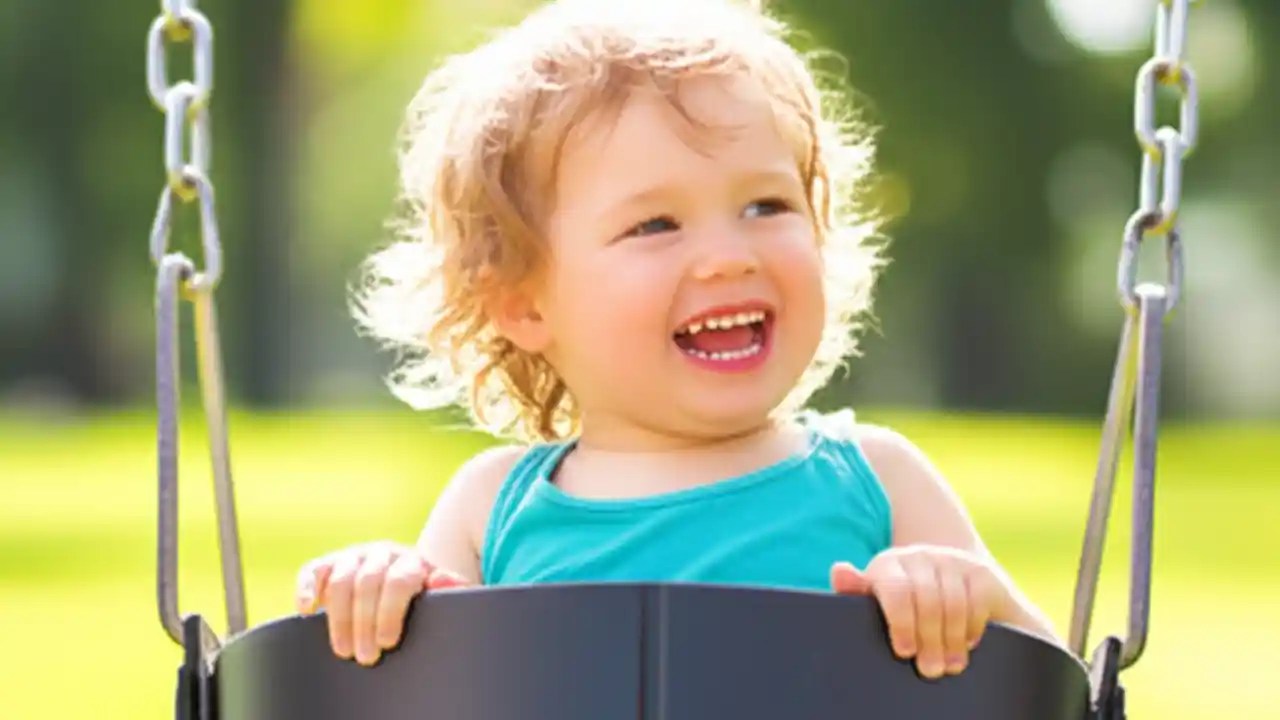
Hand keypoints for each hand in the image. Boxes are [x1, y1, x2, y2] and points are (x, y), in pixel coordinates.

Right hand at [295, 541, 470, 665]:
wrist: (400, 583)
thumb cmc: (423, 599)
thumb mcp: (443, 598)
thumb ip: (452, 588)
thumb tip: (439, 580)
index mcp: (410, 562)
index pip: (400, 581)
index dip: (391, 613)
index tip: (388, 643)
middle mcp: (380, 554)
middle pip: (368, 583)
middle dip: (364, 623)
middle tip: (364, 657)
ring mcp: (352, 556)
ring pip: (340, 580)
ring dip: (339, 618)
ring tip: (342, 650)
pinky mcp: (327, 563)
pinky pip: (313, 570)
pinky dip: (306, 588)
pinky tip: (306, 611)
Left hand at [830, 545, 1012, 679]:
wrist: (950, 584)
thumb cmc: (903, 604)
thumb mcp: (878, 601)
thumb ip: (855, 591)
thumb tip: (839, 570)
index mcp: (888, 565)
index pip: (896, 590)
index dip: (901, 623)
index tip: (904, 652)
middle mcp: (919, 557)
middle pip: (926, 600)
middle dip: (929, 640)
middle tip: (929, 670)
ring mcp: (951, 561)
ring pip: (953, 604)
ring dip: (951, 640)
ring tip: (950, 667)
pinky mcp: (979, 571)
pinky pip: (978, 602)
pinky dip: (972, 627)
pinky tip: (968, 644)